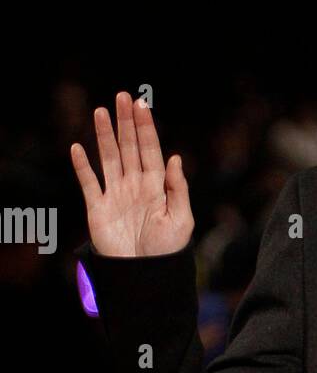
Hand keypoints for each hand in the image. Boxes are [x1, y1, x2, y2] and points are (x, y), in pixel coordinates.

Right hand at [70, 91, 193, 257]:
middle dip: (126, 123)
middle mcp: (135, 186)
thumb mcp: (181, 220)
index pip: (150, 150)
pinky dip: (82, 166)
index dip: (146, 128)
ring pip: (109, 158)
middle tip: (122, 97)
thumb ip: (178, 189)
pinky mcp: (98, 209)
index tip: (142, 106)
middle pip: (129, 148)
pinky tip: (78, 148)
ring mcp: (116, 195)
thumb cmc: (167, 251)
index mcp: (157, 187)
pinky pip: (89, 183)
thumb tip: (174, 157)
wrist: (144, 275)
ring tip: (101, 112)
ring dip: (105, 136)